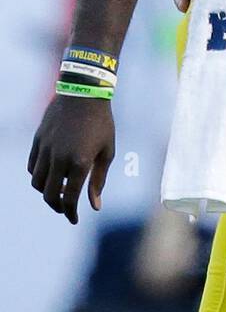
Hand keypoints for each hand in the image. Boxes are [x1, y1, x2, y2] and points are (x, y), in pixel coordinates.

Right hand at [28, 97, 114, 223]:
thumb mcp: (106, 152)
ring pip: (37, 183)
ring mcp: (45, 149)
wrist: (84, 92)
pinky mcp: (38, 141)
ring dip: (46, 192)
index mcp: (79, 163)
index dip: (71, 213)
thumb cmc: (101, 123)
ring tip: (59, 189)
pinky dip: (39, 176)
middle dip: (57, 206)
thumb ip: (98, 180)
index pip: (70, 199)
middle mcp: (59, 159)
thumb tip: (95, 206)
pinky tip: (51, 174)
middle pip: (49, 195)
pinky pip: (32, 166)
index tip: (74, 219)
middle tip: (66, 208)